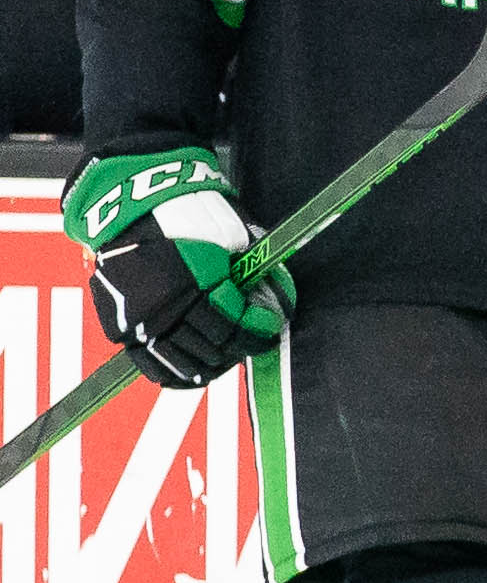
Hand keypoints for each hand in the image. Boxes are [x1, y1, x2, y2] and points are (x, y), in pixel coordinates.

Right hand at [62, 147, 291, 387]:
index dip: (258, 329)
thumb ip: (247, 273)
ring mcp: (138, 321)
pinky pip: (150, 365)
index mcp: (194, 284)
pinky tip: (195, 374)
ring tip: (229, 357)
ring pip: (183, 364)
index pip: (233, 325)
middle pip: (212, 348)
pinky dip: (176, 374)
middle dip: (240, 347)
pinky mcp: (119, 327)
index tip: (271, 326)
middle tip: (255, 342)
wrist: (129, 207)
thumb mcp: (230, 236)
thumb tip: (271, 301)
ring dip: (213, 365)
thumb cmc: (188, 215)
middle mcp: (164, 308)